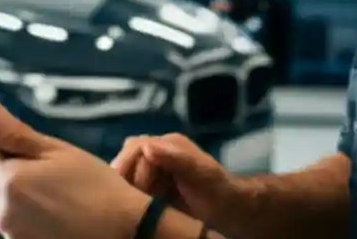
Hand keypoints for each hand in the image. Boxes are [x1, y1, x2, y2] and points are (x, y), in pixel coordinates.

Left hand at [0, 98, 150, 238]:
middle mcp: (2, 210)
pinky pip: (8, 222)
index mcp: (9, 180)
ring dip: (5, 190)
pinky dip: (17, 210)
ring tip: (42, 184)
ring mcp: (9, 232)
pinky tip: (45, 205)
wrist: (121, 230)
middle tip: (25, 159)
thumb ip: (15, 133)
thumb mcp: (57, 151)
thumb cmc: (95, 186)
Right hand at [111, 133, 248, 231]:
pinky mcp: (153, 187)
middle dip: (125, 176)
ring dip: (126, 186)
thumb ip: (176, 159)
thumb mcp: (201, 174)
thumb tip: (147, 147)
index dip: (132, 166)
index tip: (139, 190)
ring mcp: (155, 170)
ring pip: (127, 172)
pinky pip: (132, 186)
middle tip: (130, 200)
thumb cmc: (218, 191)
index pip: (136, 147)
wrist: (231, 212)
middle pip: (127, 157)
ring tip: (132, 205)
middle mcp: (159, 153)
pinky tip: (133, 208)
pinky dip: (130, 195)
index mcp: (169, 145)